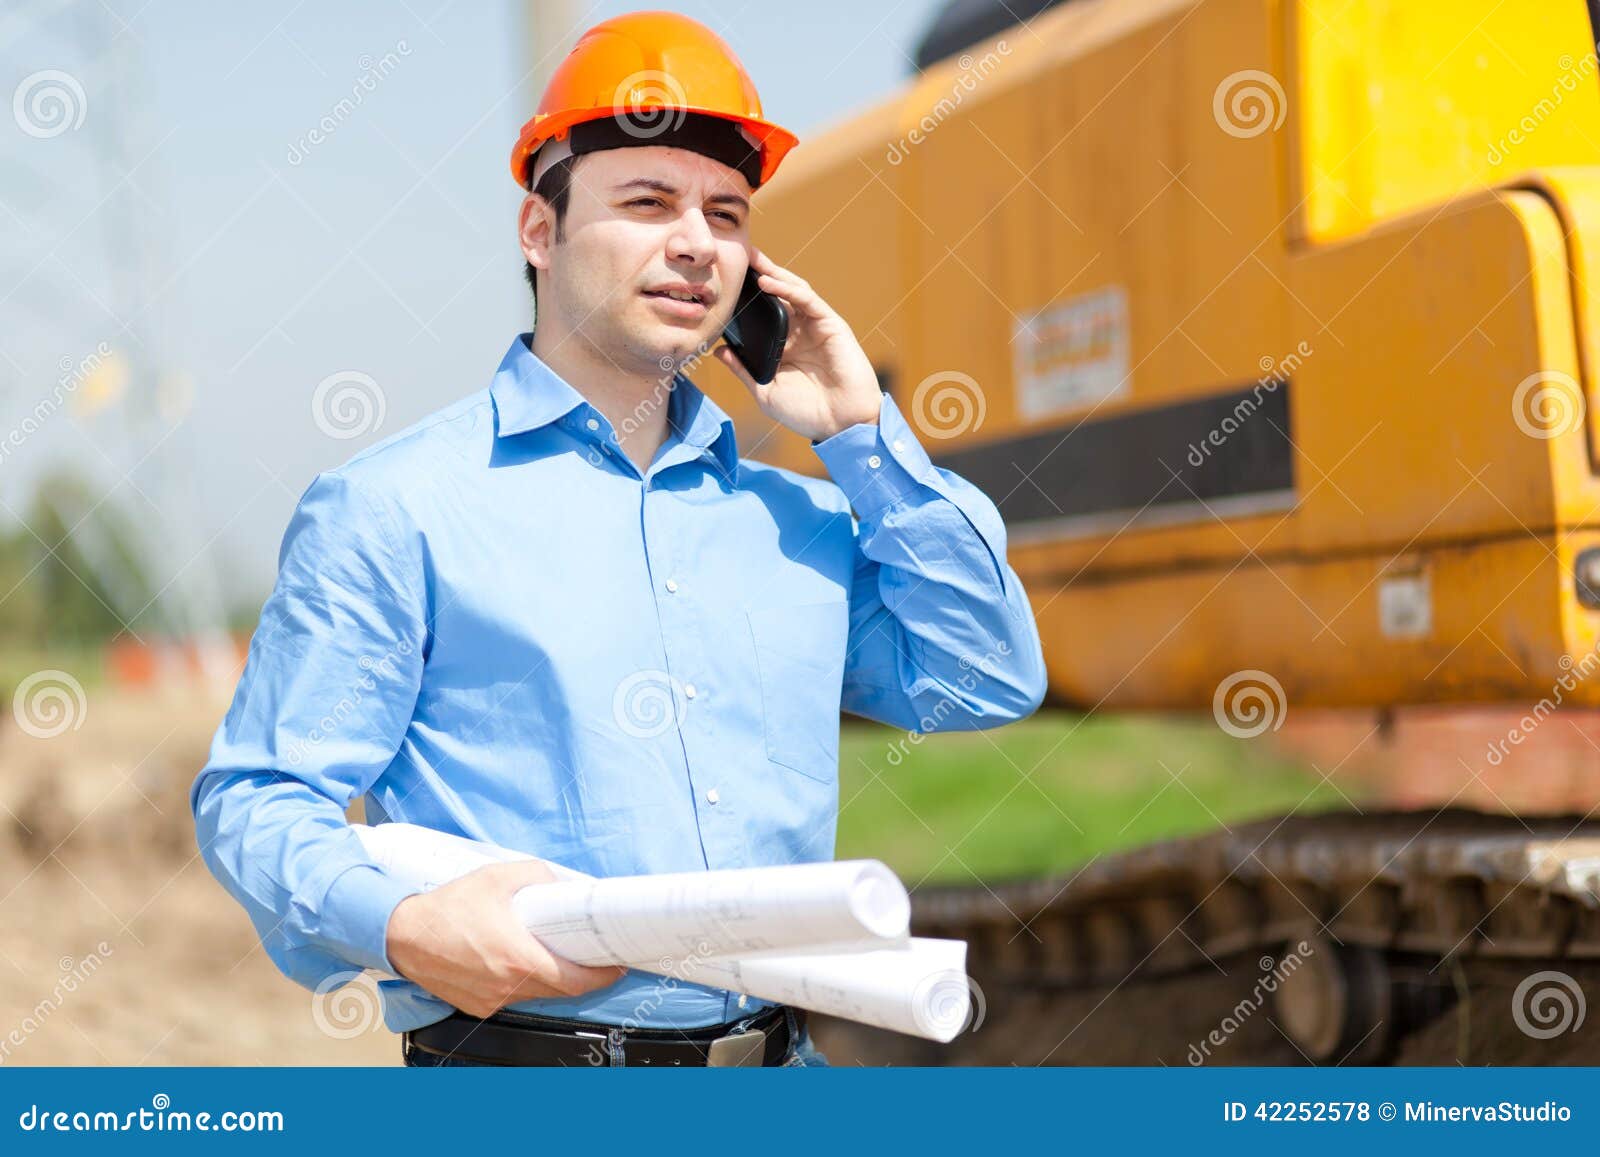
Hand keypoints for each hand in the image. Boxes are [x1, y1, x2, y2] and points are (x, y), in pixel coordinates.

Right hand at [385, 860, 624, 1018]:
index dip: (602, 975)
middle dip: (581, 975)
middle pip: (561, 990)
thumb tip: (559, 883)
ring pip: (537, 995)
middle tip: (594, 956)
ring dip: (553, 980)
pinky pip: (513, 997)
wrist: (403, 934)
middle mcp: (508, 986)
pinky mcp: (478, 1006)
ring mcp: (492, 1000)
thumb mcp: (499, 877)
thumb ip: (536, 876)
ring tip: (561, 956)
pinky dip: (525, 984)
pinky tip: (524, 963)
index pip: (575, 980)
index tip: (616, 965)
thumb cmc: (449, 907)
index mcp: (520, 959)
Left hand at [713, 247, 882, 441]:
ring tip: (751, 259)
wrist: (841, 426)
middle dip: (758, 274)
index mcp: (783, 347)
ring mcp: (815, 327)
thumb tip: (718, 350)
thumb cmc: (807, 413)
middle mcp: (799, 333)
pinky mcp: (831, 325)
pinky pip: (807, 300)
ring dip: (772, 272)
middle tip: (737, 255)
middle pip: (777, 296)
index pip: (762, 314)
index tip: (723, 282)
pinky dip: (787, 288)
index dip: (746, 298)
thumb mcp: (765, 391)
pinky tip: (767, 281)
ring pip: (793, 290)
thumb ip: (743, 370)